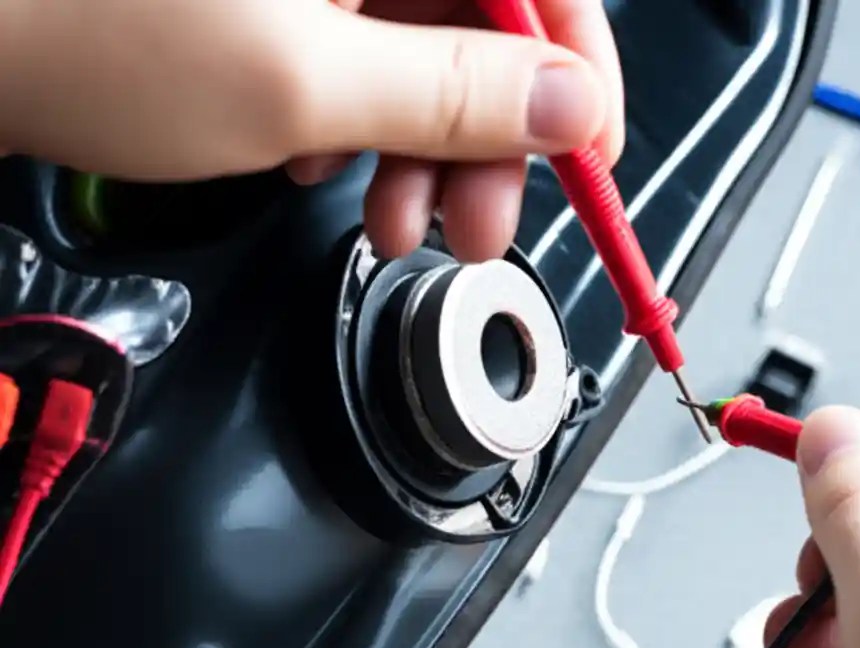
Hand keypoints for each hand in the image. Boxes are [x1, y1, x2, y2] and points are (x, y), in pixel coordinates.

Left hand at [0, 0, 622, 259]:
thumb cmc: (81, 29)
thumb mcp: (298, 83)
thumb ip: (456, 95)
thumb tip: (573, 109)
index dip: (579, 65)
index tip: (589, 155)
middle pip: (482, 15)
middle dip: (487, 135)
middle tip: (478, 227)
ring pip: (420, 46)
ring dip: (419, 148)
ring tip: (392, 226)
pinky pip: (355, 50)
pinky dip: (355, 122)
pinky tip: (315, 164)